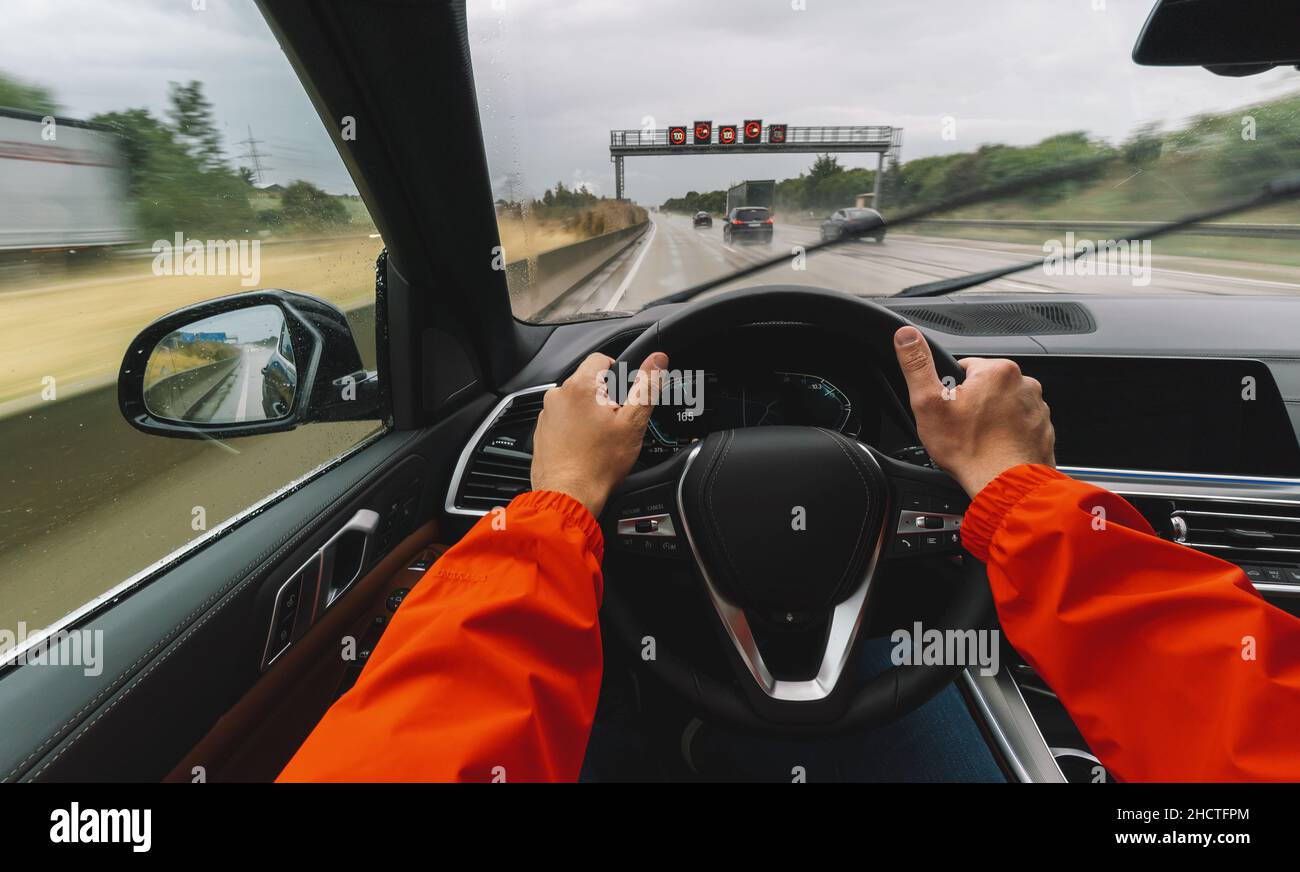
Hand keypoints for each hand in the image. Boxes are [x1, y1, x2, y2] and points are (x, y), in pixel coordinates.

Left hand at [531, 351, 668, 516]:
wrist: (569, 496)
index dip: (618, 372)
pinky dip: (575, 430)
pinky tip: (585, 448)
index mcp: (580, 386)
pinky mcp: (542, 432)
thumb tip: (657, 360)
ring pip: (576, 403)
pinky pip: (563, 421)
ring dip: (589, 414)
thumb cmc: (598, 464)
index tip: (624, 394)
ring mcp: (547, 415)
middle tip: (616, 423)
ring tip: (600, 440)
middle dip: (605, 398)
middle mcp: (558, 395)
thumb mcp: (633, 422)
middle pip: (588, 382)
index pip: (601, 358)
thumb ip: (646, 386)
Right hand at [893, 325, 1054, 497]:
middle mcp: (1024, 384)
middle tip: (961, 428)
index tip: (949, 410)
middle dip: (972, 404)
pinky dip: (1007, 434)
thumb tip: (905, 335)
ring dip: (991, 419)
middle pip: (986, 387)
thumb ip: (916, 364)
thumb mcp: (929, 403)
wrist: (1005, 485)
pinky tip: (995, 449)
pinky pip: (1019, 424)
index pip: (965, 368)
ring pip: (1003, 406)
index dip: (950, 390)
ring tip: (979, 441)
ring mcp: (1037, 407)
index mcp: (997, 371)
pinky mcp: (1043, 429)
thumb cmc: (970, 449)